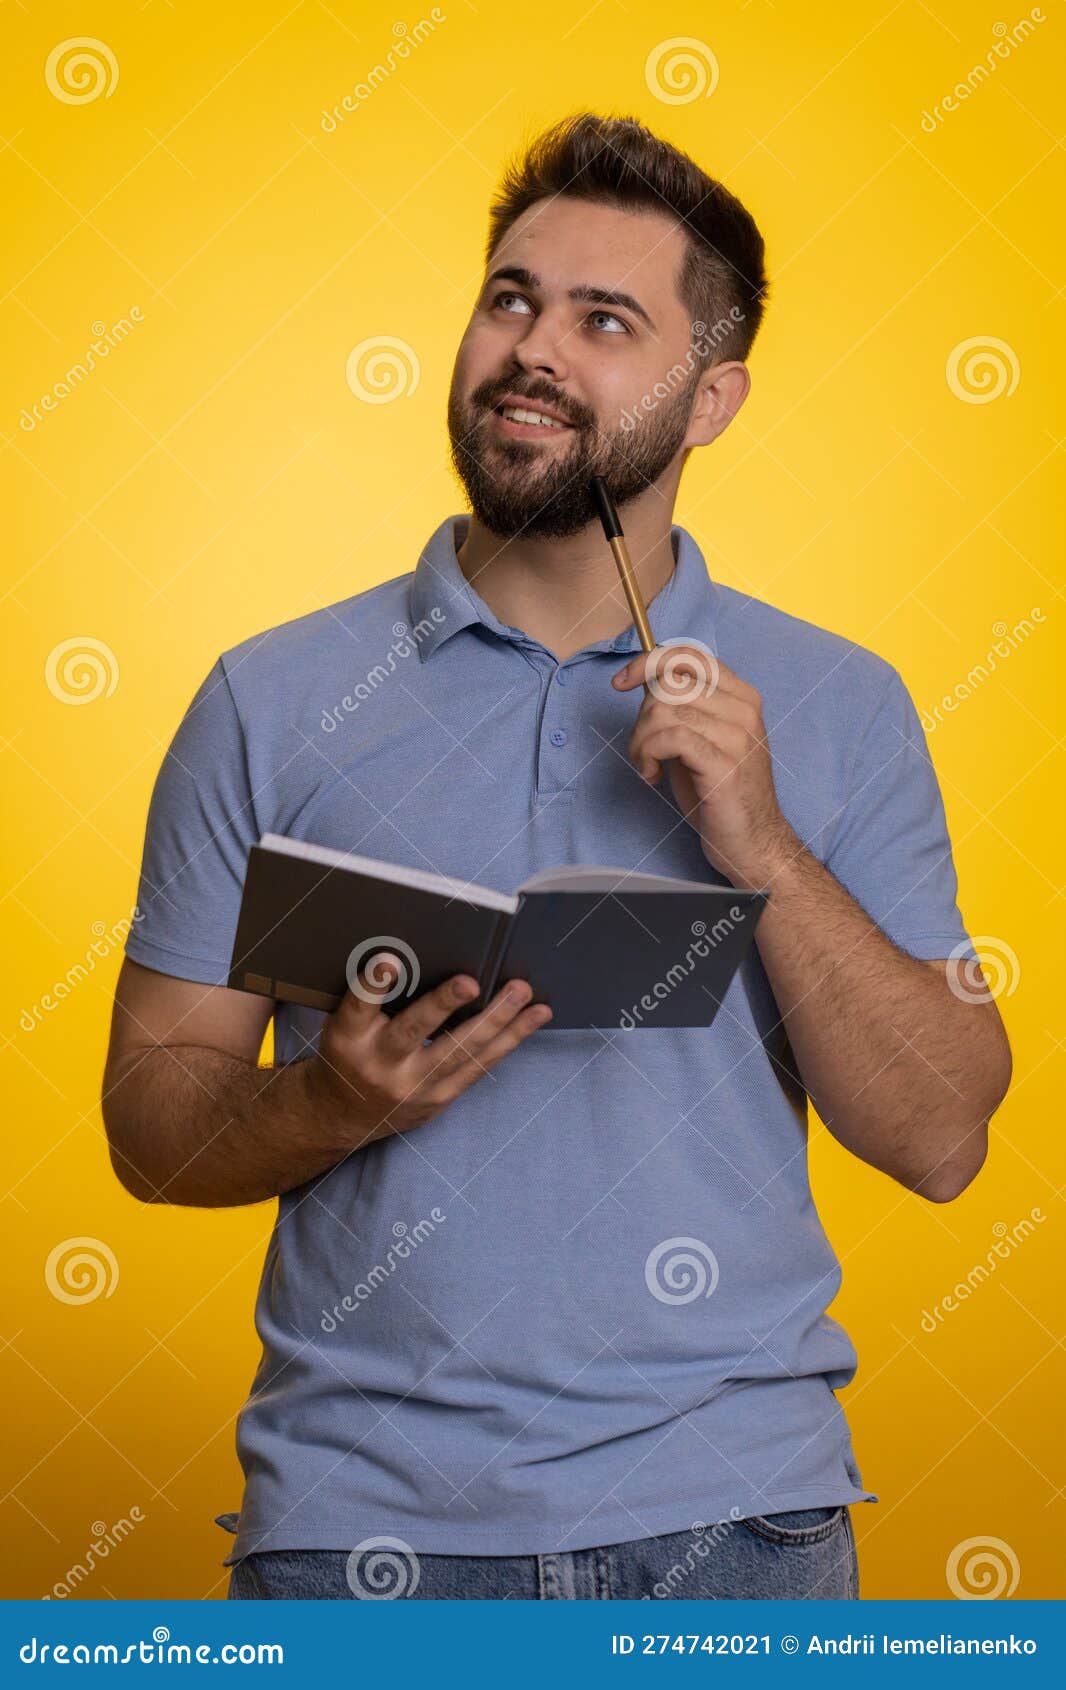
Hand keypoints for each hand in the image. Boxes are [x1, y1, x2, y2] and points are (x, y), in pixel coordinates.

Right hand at [309, 959, 550, 1146]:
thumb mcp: (346, 1023)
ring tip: (522, 992)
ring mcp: (411, 1086)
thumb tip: (421, 954)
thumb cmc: (351, 1051)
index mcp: (349, 1037)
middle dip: (444, 1004)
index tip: (391, 961)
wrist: (344, 1114)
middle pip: (414, 1030)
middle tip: (471, 982)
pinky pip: (478, 1067)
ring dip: (496, 1019)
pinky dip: (508, 1040)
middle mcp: (379, 1063)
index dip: (374, 984)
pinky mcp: (438, 1099)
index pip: (359, 1006)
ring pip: (459, 1051)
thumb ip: (375, 995)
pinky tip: (531, 1017)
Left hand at [612, 644, 797, 888]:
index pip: (689, 656)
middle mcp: (744, 710)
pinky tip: (651, 776)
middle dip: (640, 717)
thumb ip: (683, 708)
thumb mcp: (703, 739)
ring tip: (646, 766)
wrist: (753, 842)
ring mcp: (738, 736)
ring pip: (663, 711)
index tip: (621, 682)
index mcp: (742, 697)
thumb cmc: (720, 794)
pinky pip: (669, 737)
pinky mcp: (724, 765)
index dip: (647, 662)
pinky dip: (647, 755)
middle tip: (643, 750)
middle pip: (668, 684)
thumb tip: (645, 683)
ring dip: (640, 741)